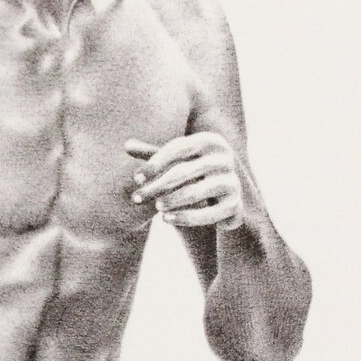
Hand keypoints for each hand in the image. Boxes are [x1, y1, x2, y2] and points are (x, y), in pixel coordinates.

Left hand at [125, 133, 243, 229]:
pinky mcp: (235, 205)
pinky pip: (207, 213)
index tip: (136, 178)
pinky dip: (185, 217)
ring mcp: (231, 181)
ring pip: (194, 193)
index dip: (155, 163)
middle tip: (136, 198)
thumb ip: (153, 155)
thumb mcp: (176, 163)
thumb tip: (126, 145)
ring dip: (171, 201)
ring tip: (155, 207)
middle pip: (183, 171)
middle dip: (157, 186)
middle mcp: (224, 158)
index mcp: (210, 140)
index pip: (178, 149)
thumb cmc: (193, 176)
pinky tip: (166, 219)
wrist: (224, 202)